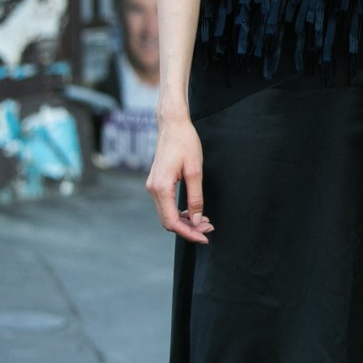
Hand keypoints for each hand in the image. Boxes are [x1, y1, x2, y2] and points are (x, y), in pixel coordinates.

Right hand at [146, 116, 212, 243]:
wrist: (172, 126)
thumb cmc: (185, 143)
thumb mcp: (195, 171)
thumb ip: (196, 198)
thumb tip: (197, 220)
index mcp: (161, 188)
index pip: (172, 221)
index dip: (189, 233)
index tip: (204, 237)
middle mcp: (153, 190)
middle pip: (168, 221)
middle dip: (189, 229)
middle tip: (209, 229)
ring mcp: (153, 187)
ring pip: (167, 215)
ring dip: (185, 221)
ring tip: (205, 222)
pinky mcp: (156, 184)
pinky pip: (166, 206)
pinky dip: (179, 212)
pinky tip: (194, 212)